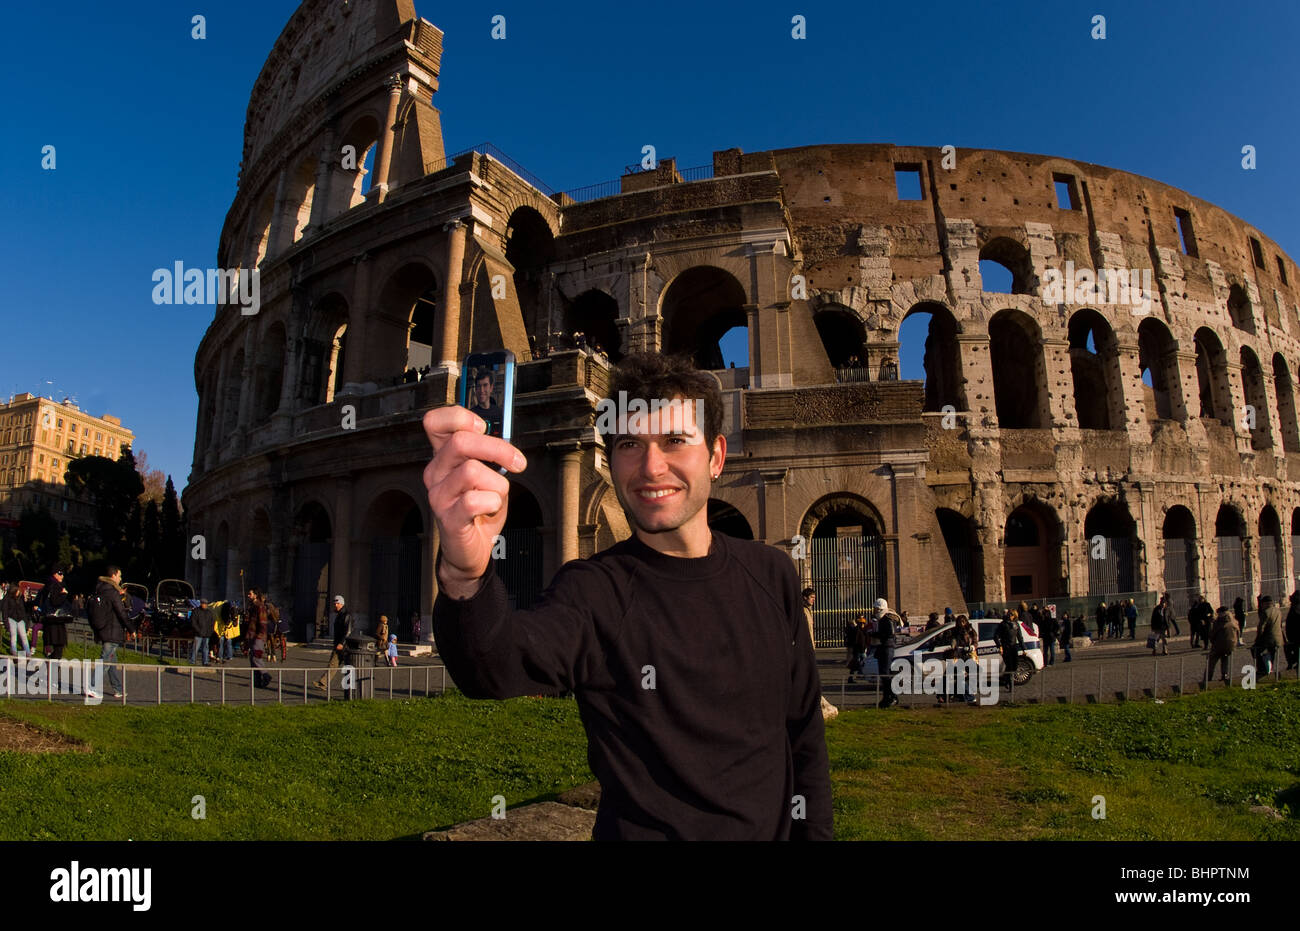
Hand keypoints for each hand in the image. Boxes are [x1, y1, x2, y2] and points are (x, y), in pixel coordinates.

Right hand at [422, 405, 526, 597]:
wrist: (473, 550)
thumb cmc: (482, 509)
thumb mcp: (488, 475)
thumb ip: (489, 454)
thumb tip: (503, 434)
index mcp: (443, 456)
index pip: (435, 421)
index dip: (460, 417)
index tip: (484, 427)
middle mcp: (435, 472)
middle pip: (460, 441)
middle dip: (497, 448)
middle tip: (517, 462)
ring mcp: (438, 495)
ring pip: (472, 470)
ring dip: (497, 484)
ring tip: (496, 496)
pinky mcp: (448, 518)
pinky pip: (474, 500)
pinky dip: (493, 502)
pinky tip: (491, 509)